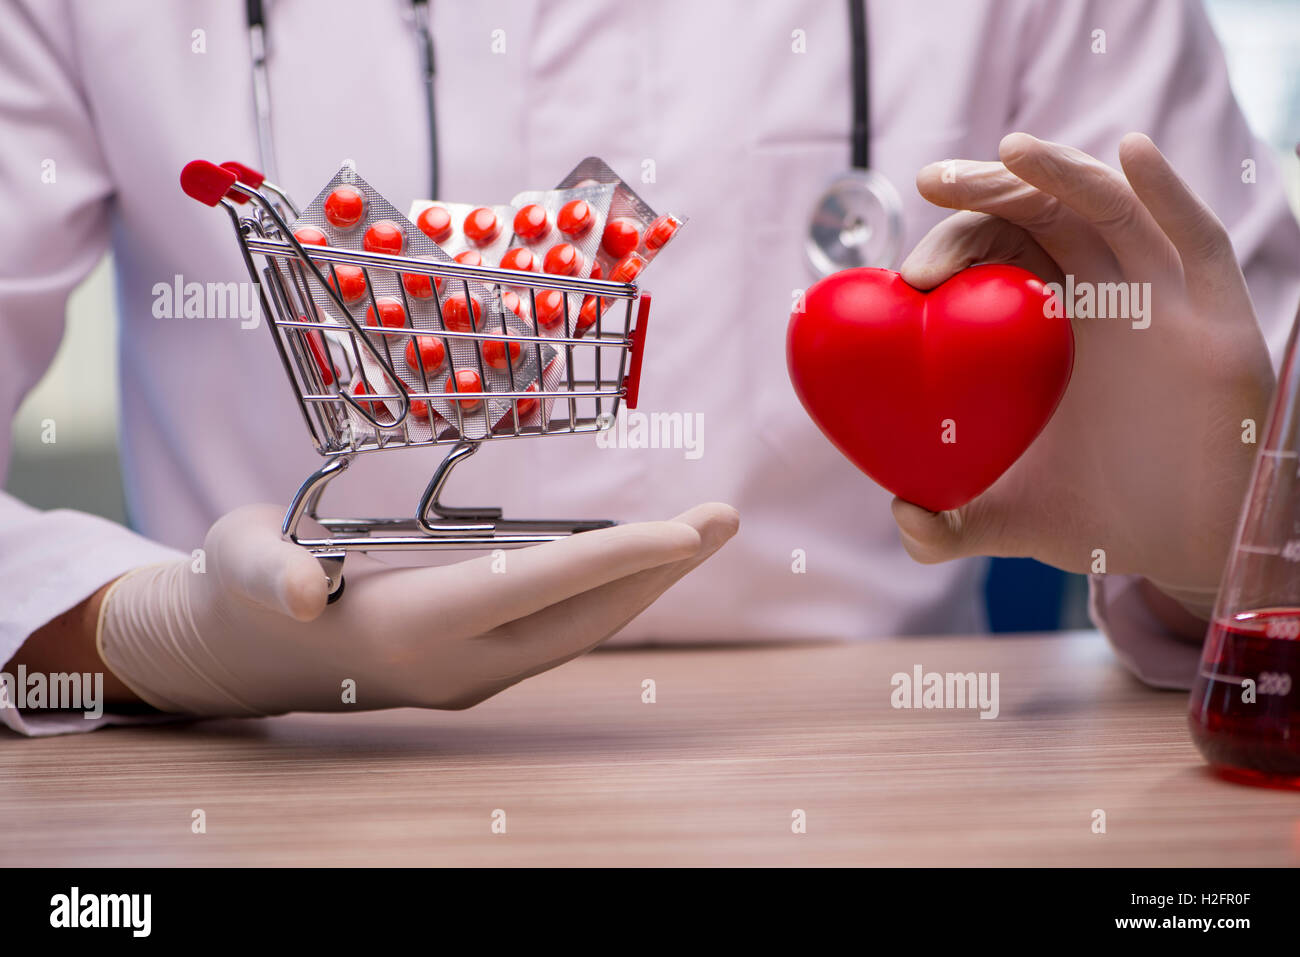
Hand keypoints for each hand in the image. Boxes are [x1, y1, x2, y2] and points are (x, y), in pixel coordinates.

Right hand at [97, 502, 737, 715]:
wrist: (239, 651)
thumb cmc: (238, 589)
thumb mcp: (238, 564)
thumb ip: (265, 570)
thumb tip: (296, 589)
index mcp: (408, 628)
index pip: (529, 588)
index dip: (608, 558)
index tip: (683, 533)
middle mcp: (454, 662)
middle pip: (579, 618)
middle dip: (657, 571)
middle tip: (725, 518)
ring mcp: (470, 672)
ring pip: (578, 630)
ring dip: (643, 584)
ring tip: (701, 533)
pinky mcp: (474, 663)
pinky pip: (559, 629)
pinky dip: (606, 591)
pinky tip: (637, 561)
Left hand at [891, 132, 1274, 615]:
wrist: (1182, 551)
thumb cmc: (1099, 522)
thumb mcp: (1008, 522)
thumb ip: (948, 527)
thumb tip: (900, 516)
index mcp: (1043, 330)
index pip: (996, 258)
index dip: (954, 246)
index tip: (908, 273)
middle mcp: (1099, 303)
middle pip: (1043, 219)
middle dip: (989, 193)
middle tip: (931, 183)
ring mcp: (1160, 302)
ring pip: (1112, 212)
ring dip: (1062, 173)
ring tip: (1010, 150)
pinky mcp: (1215, 316)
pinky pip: (1197, 240)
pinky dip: (1169, 192)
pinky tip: (1131, 151)